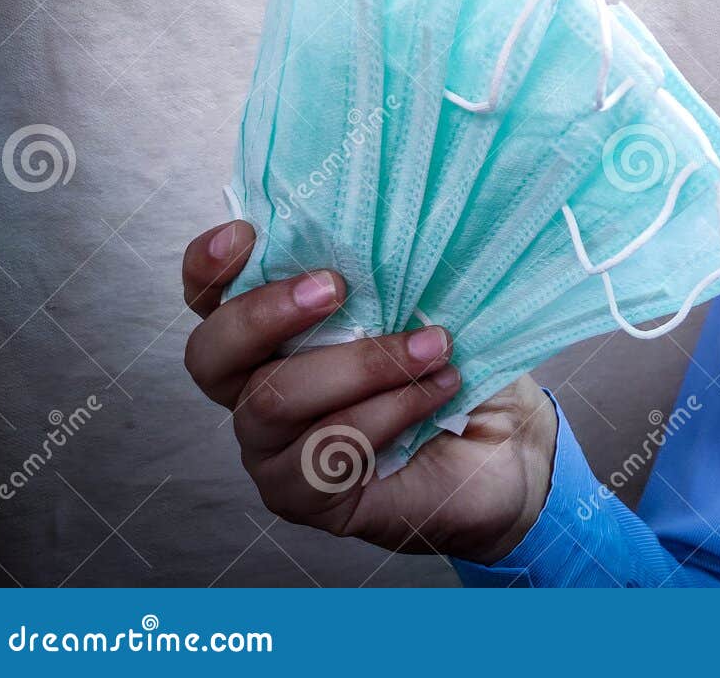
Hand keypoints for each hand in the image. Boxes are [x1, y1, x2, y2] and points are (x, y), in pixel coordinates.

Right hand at [182, 220, 555, 564]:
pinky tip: (437, 391)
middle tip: (335, 288)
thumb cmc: (455, 363)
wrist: (510, 447)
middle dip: (266, 313)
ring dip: (360, 365)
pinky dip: (388, 411)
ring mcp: (273, 450)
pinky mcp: (305, 497)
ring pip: (273, 401)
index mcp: (273, 334)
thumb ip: (384, 270)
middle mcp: (256, 391)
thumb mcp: (424, 302)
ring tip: (432, 345)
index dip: (209, 266)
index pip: (209, 298)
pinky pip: (325, 449)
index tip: (244, 233)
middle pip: (212, 355)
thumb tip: (385, 222)